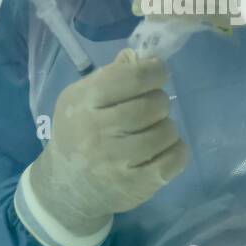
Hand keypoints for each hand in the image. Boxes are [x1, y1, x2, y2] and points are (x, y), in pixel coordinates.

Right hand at [26, 49, 188, 236]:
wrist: (67, 188)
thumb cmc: (79, 132)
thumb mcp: (81, 98)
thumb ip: (111, 75)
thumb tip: (142, 57)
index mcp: (83, 102)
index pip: (130, 78)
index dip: (154, 70)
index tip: (158, 72)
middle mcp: (97, 131)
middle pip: (152, 105)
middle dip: (160, 101)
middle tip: (153, 107)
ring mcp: (117, 162)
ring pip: (166, 131)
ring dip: (167, 127)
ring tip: (154, 130)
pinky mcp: (136, 185)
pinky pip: (174, 159)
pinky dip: (177, 150)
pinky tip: (164, 149)